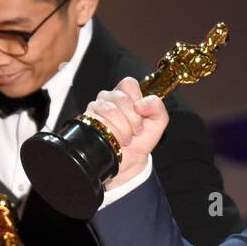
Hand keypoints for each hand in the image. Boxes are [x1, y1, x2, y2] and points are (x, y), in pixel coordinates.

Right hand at [84, 76, 168, 190]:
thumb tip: (142, 104)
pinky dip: (113, 135)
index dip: (137, 100)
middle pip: (121, 99)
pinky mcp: (88, 121)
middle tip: (134, 131)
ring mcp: (96, 108)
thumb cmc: (141, 140)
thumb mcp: (158, 122)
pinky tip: (115, 140)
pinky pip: (101, 122)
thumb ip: (157, 107)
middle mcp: (109, 98)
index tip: (141, 115)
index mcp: (125, 94)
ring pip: (111, 111)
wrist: (130, 161)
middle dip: (133, 120)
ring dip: (123, 129)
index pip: (128, 84)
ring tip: (125, 138)